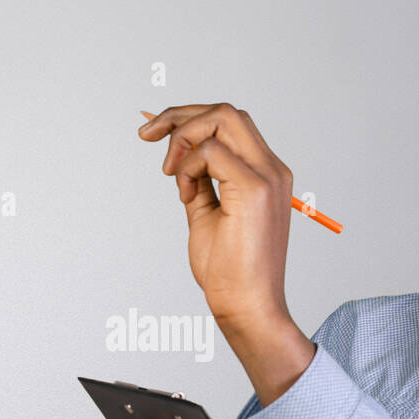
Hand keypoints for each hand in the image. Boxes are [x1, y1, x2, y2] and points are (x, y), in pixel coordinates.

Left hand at [138, 103, 293, 328]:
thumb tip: (177, 157)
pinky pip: (211, 151)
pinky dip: (188, 167)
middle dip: (179, 116)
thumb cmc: (229, 271)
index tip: (152, 135)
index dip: (188, 120)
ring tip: (171, 177)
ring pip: (221, 118)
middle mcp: (272, 169)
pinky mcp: (254, 189)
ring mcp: (267, 176)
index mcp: (265, 174)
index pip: (229, 124)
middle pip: (225, 112)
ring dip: (182, 138)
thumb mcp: (206, 215)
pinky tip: (185, 196)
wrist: (247, 306)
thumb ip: (198, 183)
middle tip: (146, 137)